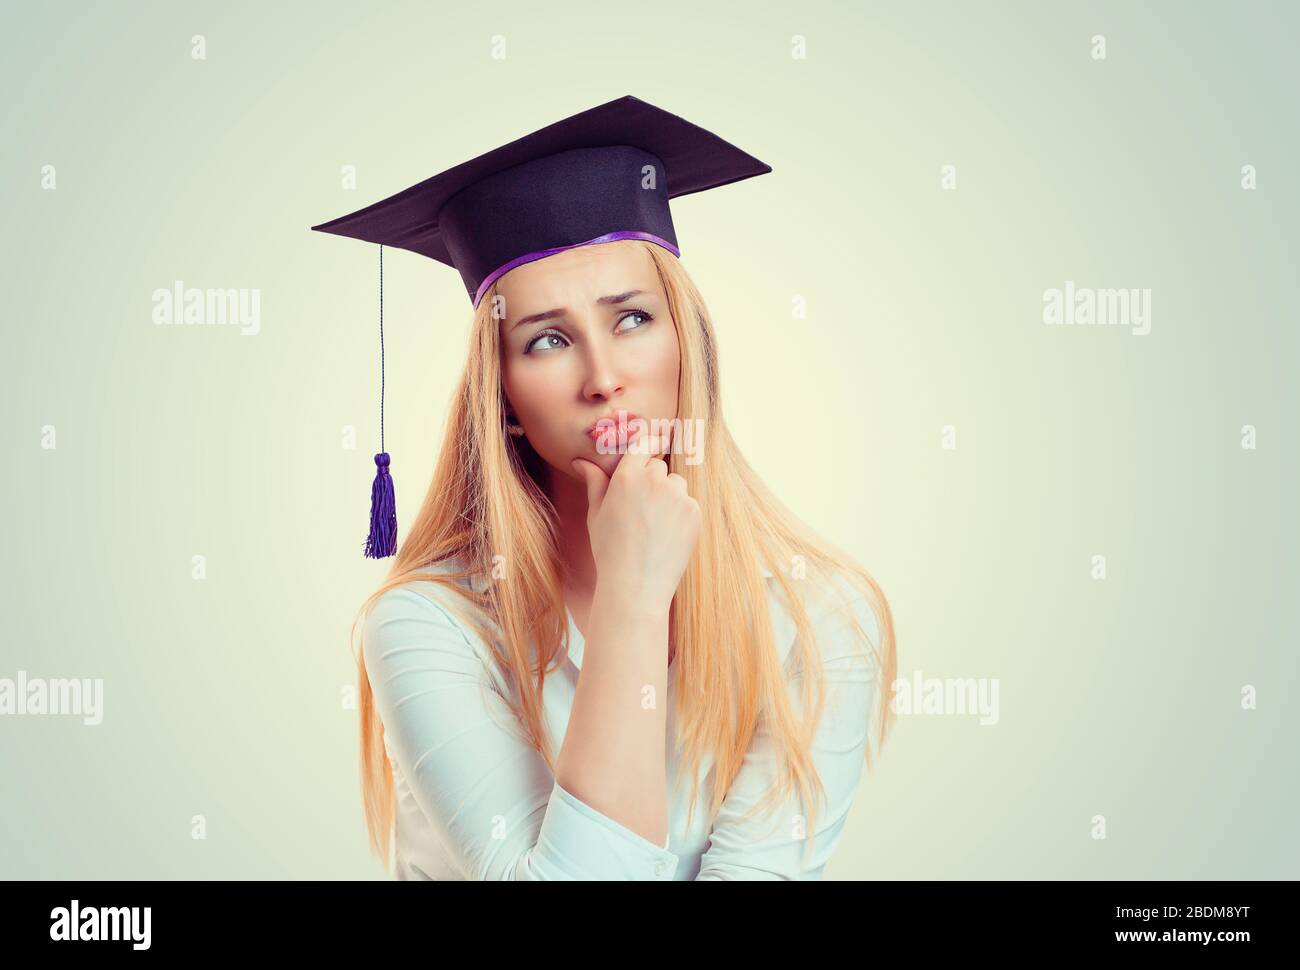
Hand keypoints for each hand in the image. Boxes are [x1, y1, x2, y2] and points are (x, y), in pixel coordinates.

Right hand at [570, 432, 701, 612]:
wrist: (636, 585)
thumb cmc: (610, 550)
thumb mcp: (597, 514)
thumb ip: (595, 482)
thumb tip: (581, 461)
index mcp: (626, 477)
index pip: (643, 443)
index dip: (648, 444)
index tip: (653, 446)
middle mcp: (654, 481)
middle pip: (659, 466)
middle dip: (652, 480)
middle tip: (641, 508)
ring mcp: (677, 496)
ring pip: (676, 484)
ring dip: (669, 496)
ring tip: (654, 525)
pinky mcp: (694, 513)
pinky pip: (689, 503)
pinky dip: (681, 514)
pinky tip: (666, 535)